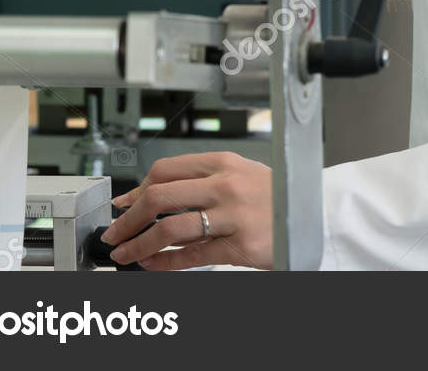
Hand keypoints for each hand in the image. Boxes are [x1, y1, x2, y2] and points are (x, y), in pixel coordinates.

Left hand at [101, 151, 272, 269]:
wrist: (313, 213)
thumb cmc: (273, 196)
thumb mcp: (239, 176)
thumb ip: (200, 182)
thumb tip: (149, 196)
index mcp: (223, 163)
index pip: (164, 170)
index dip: (135, 190)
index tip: (122, 205)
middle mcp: (225, 186)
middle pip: (159, 197)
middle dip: (127, 220)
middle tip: (114, 233)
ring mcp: (232, 216)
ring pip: (169, 229)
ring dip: (138, 245)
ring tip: (125, 254)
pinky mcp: (239, 245)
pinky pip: (190, 256)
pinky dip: (164, 263)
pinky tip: (152, 265)